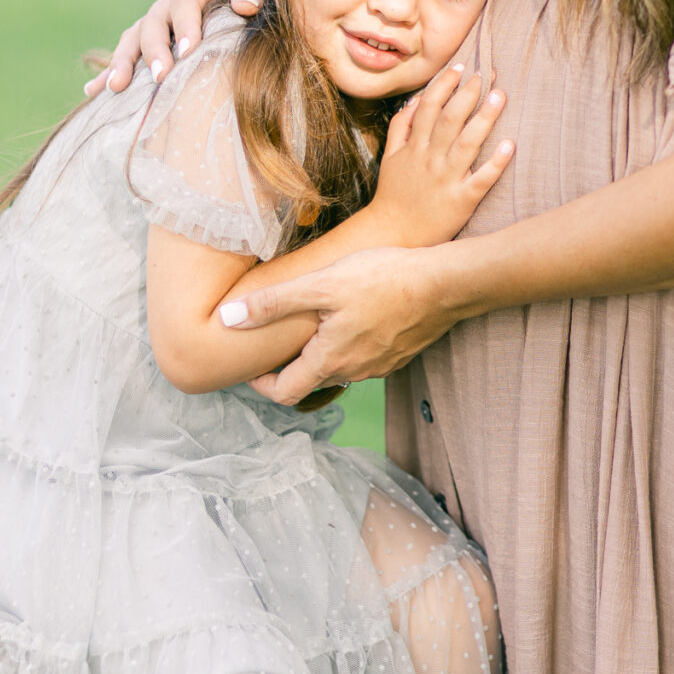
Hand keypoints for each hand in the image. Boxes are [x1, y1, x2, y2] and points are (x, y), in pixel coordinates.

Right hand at [84, 0, 267, 94]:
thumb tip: (244, 4)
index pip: (185, 0)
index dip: (185, 24)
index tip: (188, 51)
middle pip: (154, 22)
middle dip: (154, 50)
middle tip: (159, 77)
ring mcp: (164, 18)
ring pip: (136, 38)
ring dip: (123, 62)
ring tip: (113, 88)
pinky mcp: (163, 36)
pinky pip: (135, 52)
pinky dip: (113, 68)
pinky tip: (93, 90)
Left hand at [226, 244, 459, 403]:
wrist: (446, 284)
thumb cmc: (384, 279)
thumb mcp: (321, 284)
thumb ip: (273, 304)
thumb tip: (227, 319)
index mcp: (329, 361)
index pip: (284, 393)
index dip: (261, 384)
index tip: (251, 364)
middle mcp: (354, 372)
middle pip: (311, 381)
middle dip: (290, 365)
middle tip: (277, 339)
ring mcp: (380, 366)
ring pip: (339, 368)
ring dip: (321, 354)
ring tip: (314, 322)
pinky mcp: (399, 354)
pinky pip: (364, 358)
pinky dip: (349, 345)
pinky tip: (352, 316)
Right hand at [370, 64, 513, 246]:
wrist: (393, 234)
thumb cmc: (394, 194)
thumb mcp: (390, 158)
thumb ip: (400, 128)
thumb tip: (414, 100)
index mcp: (414, 147)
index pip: (428, 107)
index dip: (444, 84)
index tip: (460, 66)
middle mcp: (430, 160)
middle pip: (449, 119)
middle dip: (467, 94)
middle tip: (485, 73)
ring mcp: (446, 180)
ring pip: (467, 144)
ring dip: (484, 119)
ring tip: (500, 96)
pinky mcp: (461, 201)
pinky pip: (481, 180)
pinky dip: (496, 163)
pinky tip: (511, 145)